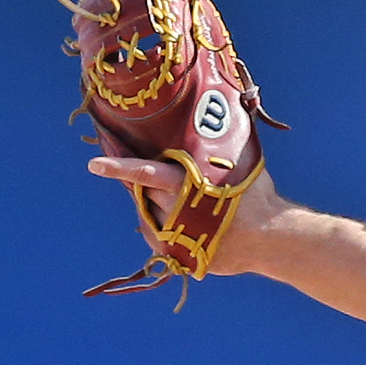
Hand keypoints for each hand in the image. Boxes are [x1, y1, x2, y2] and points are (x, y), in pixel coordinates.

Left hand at [86, 155, 279, 275]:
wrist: (270, 238)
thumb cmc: (257, 196)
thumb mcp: (240, 162)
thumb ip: (221, 144)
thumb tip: (227, 109)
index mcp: (187, 184)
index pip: (145, 172)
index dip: (118, 166)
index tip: (94, 163)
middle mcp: (176, 209)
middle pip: (141, 192)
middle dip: (135, 180)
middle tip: (136, 169)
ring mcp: (175, 235)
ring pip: (148, 215)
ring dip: (154, 205)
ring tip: (184, 202)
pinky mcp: (177, 255)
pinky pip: (157, 237)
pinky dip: (162, 227)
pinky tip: (183, 222)